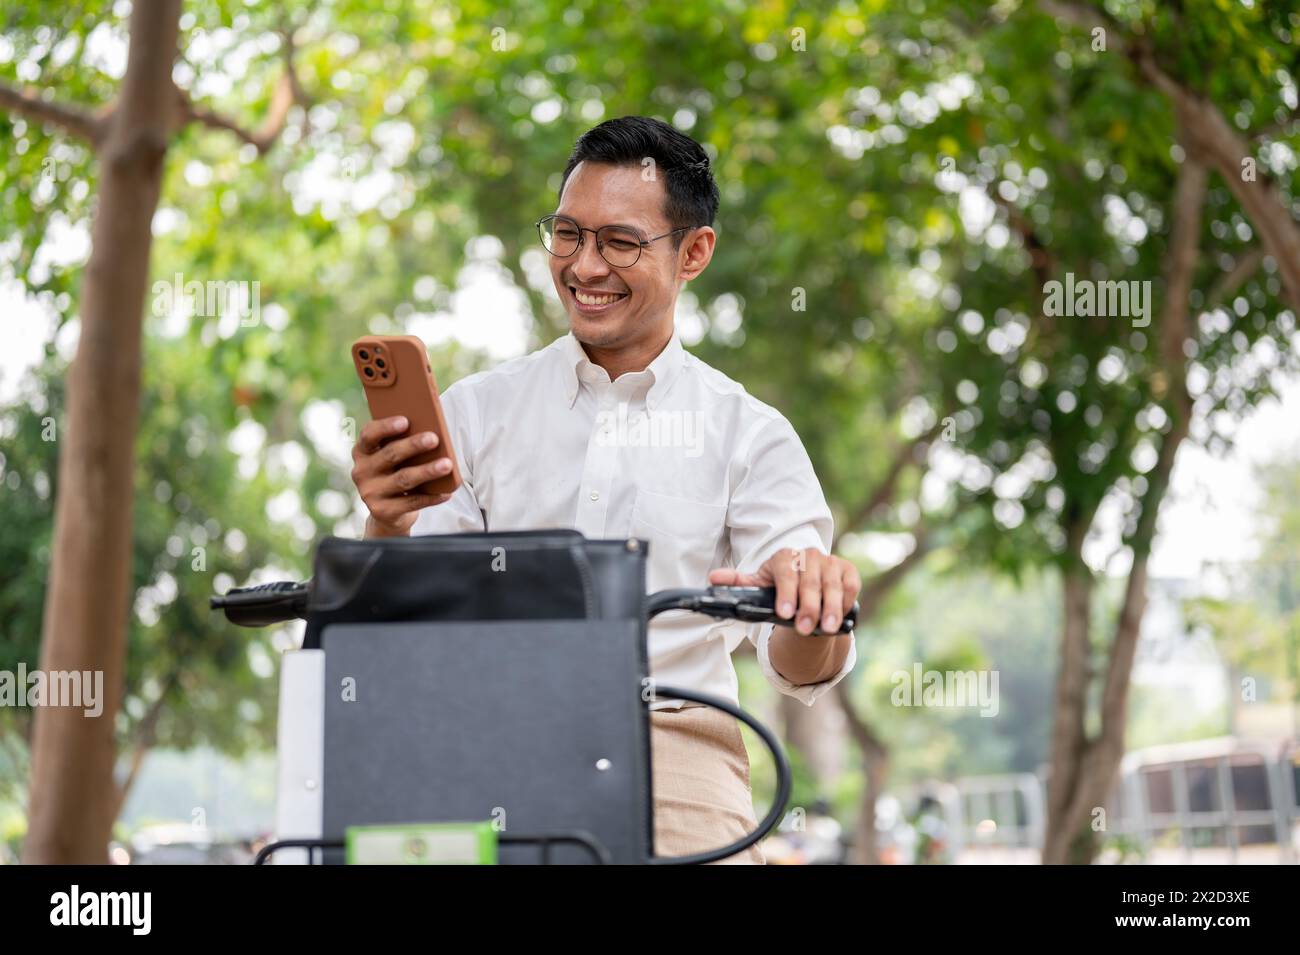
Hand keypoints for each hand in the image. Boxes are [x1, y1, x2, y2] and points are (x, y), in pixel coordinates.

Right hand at [350, 415, 454, 537]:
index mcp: (363, 451)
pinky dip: (431, 497)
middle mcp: (361, 471)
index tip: (405, 421)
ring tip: (447, 464)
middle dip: (413, 445)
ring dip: (427, 471)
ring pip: (403, 479)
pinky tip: (446, 492)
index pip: (369, 434)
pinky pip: (411, 502)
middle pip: (390, 455)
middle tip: (434, 438)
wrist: (388, 512)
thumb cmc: (396, 473)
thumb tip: (432, 434)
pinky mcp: (382, 511)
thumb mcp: (395, 458)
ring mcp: (370, 492)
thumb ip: (403, 444)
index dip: (386, 427)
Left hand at [708, 547, 860, 634]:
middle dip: (808, 608)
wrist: (805, 581)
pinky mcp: (847, 569)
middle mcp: (808, 555)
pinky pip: (850, 585)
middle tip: (804, 629)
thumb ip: (737, 583)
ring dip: (831, 608)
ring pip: (832, 586)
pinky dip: (847, 601)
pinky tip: (841, 617)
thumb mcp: (759, 584)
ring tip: (827, 628)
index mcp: (784, 557)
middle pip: (810, 583)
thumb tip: (712, 579)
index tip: (784, 614)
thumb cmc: (779, 585)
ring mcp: (830, 561)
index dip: (786, 594)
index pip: (786, 573)